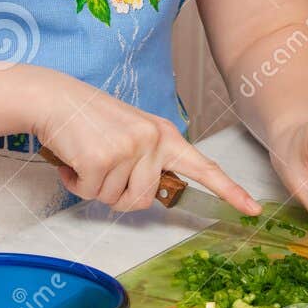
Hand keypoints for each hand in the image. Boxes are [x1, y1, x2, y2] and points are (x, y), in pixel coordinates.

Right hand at [35, 73, 260, 217]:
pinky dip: (77, 184)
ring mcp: (128, 149)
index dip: (229, 190)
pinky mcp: (101, 159)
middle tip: (102, 168)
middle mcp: (152, 141)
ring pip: (115, 200)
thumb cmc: (91, 120)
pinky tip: (73, 161)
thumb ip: (150, 160)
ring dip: (95, 187)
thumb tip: (152, 196)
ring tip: (87, 157)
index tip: (253, 209)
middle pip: (145, 200)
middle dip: (119, 195)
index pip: (202, 167)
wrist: (55, 98)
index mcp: (164, 135)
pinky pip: (91, 194)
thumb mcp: (132, 133)